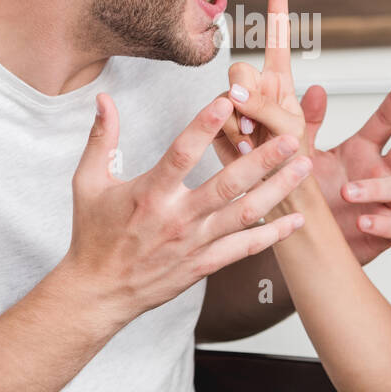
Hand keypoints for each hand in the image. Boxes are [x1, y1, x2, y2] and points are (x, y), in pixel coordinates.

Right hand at [63, 92, 310, 324]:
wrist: (98, 292)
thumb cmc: (94, 235)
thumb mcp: (88, 183)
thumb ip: (102, 138)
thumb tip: (103, 99)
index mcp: (148, 195)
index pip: (181, 154)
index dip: (204, 126)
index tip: (226, 100)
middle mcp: (176, 219)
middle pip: (226, 185)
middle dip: (262, 160)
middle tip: (289, 137)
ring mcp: (193, 244)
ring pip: (244, 214)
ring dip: (277, 190)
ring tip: (303, 167)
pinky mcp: (203, 265)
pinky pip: (244, 248)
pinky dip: (272, 235)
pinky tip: (295, 220)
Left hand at [215, 0, 390, 264]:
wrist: (310, 242)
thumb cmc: (310, 192)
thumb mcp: (300, 151)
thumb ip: (294, 120)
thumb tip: (297, 85)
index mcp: (362, 150)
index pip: (384, 120)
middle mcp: (378, 172)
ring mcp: (384, 202)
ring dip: (376, 186)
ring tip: (348, 190)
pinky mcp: (383, 231)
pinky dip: (384, 223)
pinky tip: (364, 221)